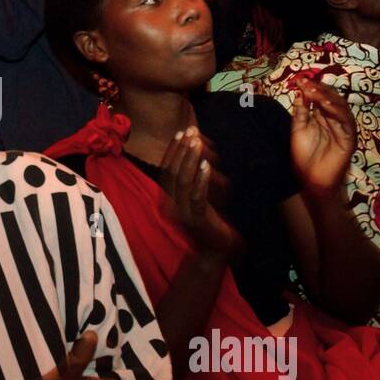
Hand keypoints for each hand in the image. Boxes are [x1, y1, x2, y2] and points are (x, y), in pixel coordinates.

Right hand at [157, 126, 236, 255]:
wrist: (214, 247)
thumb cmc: (210, 218)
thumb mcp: (201, 193)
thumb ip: (198, 174)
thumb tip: (200, 146)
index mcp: (167, 197)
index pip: (165, 169)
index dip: (173, 150)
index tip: (181, 132)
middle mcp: (170, 204)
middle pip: (171, 172)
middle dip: (181, 150)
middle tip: (191, 132)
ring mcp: (181, 212)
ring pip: (181, 181)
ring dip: (190, 159)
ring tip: (197, 143)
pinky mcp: (195, 219)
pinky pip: (196, 196)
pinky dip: (201, 179)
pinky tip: (207, 166)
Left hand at [289, 77, 356, 194]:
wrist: (311, 180)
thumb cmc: (304, 156)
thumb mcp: (298, 130)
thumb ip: (301, 112)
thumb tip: (300, 92)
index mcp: (322, 118)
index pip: (319, 98)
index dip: (311, 89)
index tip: (298, 80)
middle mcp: (334, 121)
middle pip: (331, 100)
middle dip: (319, 89)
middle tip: (306, 82)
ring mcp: (343, 129)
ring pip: (339, 108)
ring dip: (327, 97)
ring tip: (314, 90)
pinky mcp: (349, 138)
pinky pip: (346, 121)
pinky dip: (336, 111)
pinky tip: (325, 104)